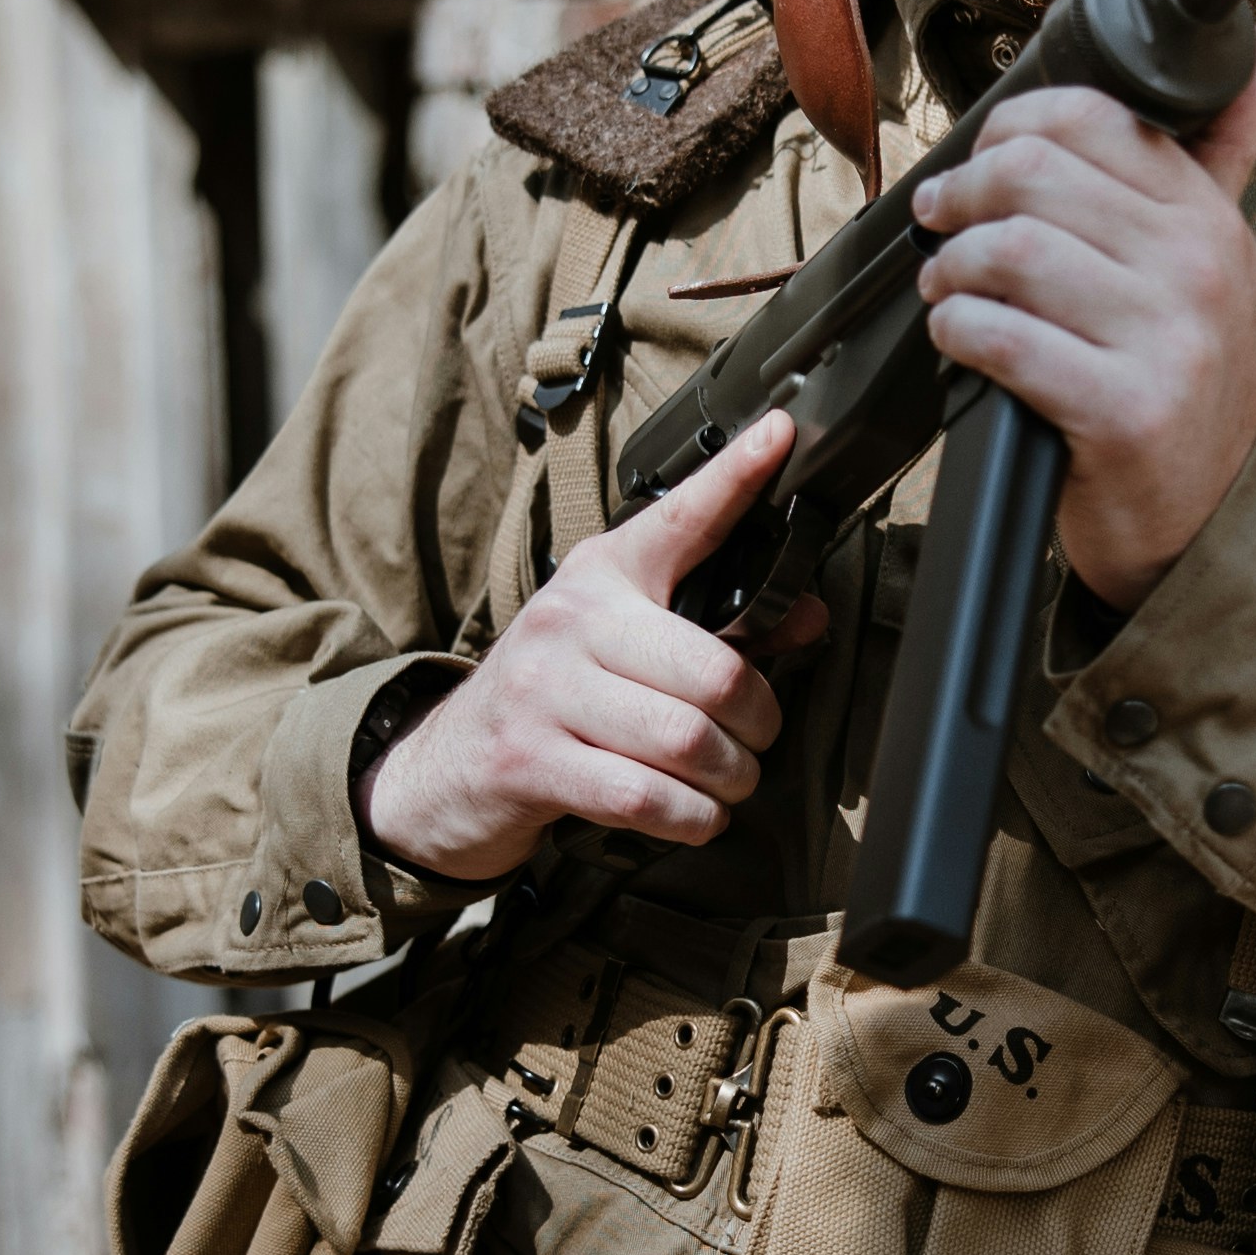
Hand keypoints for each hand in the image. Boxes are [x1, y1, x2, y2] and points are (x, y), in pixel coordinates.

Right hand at [361, 407, 825, 883]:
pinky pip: (645, 796)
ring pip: (686, 740)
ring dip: (731, 778)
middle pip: (713, 672)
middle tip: (758, 739)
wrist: (447, 764)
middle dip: (760, 723)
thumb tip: (808, 615)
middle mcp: (572, 620)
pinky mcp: (531, 762)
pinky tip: (695, 816)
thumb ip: (721, 629)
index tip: (779, 435)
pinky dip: (692, 819)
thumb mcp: (627, 644)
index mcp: (603, 574)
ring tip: (729, 782)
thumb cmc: (556, 696)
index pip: (680, 519)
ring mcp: (546, 691)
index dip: (736, 480)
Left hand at [908, 35, 1255, 607]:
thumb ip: (1222, 154)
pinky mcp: (1122, 411)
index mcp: (1211, 219)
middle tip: (940, 224)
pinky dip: (958, 332)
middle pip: (1035, 175)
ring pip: (1011, 251)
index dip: (1009, 128)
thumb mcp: (1215, 262)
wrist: (1205, 521)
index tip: (980, 162)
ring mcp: (1166, 341)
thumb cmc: (1186, 385)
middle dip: (962, 195)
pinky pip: (1003, 338)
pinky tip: (958, 338)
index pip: (1093, 117)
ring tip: (946, 287)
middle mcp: (1199, 269)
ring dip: (950, 268)